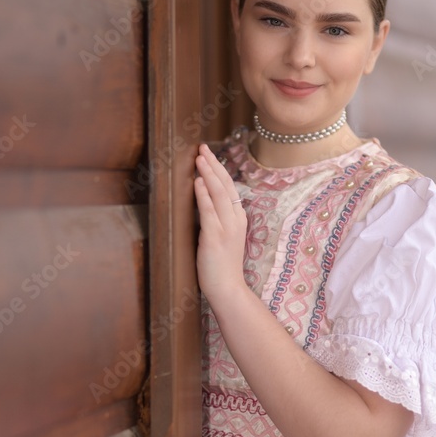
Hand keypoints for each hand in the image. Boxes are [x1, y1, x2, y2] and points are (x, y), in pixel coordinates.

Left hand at [194, 143, 248, 305]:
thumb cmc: (222, 266)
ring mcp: (227, 228)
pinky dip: (203, 195)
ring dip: (208, 174)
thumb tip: (204, 202)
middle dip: (214, 165)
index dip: (219, 170)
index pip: (230, 188)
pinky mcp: (215, 237)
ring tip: (199, 158)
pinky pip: (209, 211)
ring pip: (219, 194)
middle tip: (203, 148)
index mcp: (239, 219)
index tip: (209, 155)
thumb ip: (217, 220)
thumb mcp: (223, 238)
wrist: (228, 288)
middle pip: (226, 185)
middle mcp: (236, 220)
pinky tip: (196, 181)